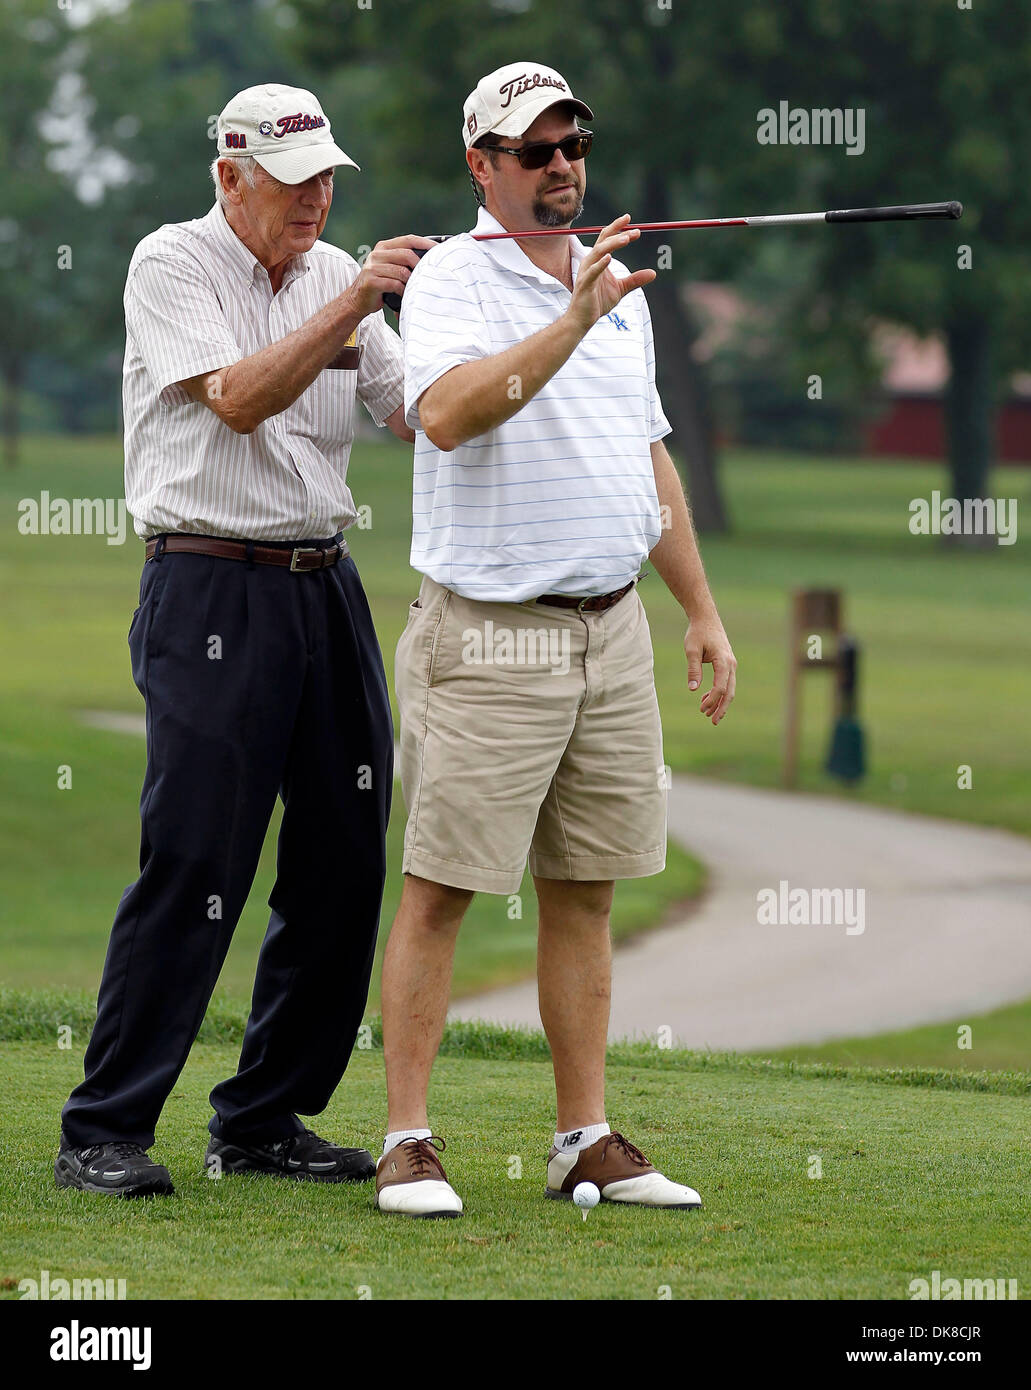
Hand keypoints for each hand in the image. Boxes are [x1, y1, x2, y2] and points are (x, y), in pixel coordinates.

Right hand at [347, 235, 438, 316]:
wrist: (357, 299)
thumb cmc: (380, 284)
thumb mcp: (390, 267)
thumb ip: (404, 260)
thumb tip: (431, 260)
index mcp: (383, 247)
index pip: (408, 239)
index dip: (425, 243)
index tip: (438, 249)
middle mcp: (377, 254)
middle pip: (407, 255)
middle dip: (420, 266)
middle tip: (427, 277)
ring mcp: (372, 267)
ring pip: (402, 271)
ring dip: (411, 282)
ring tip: (413, 289)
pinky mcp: (371, 281)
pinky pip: (395, 284)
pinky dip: (403, 291)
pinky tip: (403, 295)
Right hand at [566, 214, 656, 333]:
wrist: (582, 319)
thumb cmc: (598, 302)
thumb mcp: (621, 289)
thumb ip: (635, 280)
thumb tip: (653, 273)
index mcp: (599, 261)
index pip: (608, 239)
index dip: (619, 230)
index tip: (634, 225)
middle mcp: (591, 262)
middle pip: (603, 240)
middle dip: (618, 232)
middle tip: (634, 228)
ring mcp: (587, 272)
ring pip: (599, 252)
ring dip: (612, 244)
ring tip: (626, 238)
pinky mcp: (585, 284)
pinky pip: (593, 271)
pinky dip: (601, 264)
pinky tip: (609, 258)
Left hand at [684, 615, 736, 725]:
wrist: (706, 618)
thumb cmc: (698, 633)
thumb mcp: (692, 650)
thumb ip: (693, 669)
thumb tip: (693, 689)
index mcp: (724, 661)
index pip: (721, 686)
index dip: (712, 700)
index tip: (701, 708)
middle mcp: (731, 664)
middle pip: (730, 691)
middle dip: (722, 708)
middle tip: (712, 721)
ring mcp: (731, 665)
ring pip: (728, 688)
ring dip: (719, 702)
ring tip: (706, 714)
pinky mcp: (726, 664)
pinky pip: (725, 682)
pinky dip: (717, 692)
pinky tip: (705, 699)